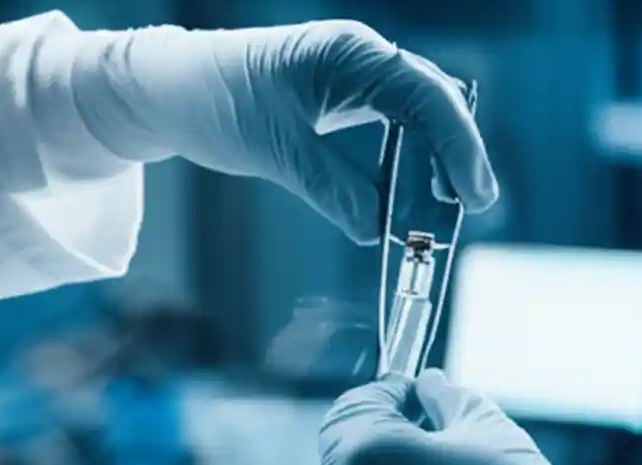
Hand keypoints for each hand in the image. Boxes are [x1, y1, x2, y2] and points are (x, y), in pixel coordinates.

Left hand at [70, 20, 497, 242]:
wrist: (169, 89)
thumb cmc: (216, 103)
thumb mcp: (278, 152)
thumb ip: (336, 192)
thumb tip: (381, 233)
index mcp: (351, 54)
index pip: (427, 97)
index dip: (460, 148)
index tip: (473, 197)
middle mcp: (364, 58)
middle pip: (436, 104)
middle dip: (459, 156)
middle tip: (470, 208)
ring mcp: (359, 76)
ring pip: (423, 117)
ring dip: (438, 161)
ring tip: (447, 207)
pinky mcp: (349, 99)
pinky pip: (398, 128)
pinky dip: (412, 161)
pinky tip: (415, 193)